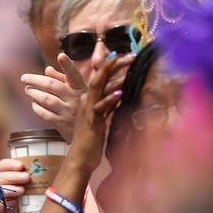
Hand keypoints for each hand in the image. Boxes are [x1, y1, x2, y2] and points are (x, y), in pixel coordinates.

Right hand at [0, 158, 30, 212]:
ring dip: (10, 188)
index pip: (2, 166)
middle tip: (26, 177)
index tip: (21, 165)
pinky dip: (5, 200)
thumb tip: (47, 169)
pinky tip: (15, 200)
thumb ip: (33, 180)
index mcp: (6, 177)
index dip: (10, 164)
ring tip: (23, 190)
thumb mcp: (32, 190)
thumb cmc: (30, 205)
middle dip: (13, 176)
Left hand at [21, 56, 86, 141]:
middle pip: (52, 86)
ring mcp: (68, 113)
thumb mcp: (77, 92)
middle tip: (24, 78)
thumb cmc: (80, 107)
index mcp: (81, 89)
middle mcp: (76, 100)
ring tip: (28, 89)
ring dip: (33, 93)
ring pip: (46, 99)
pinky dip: (36, 107)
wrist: (88, 134)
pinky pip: (44, 113)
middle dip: (35, 80)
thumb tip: (47, 69)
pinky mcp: (61, 124)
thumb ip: (63, 79)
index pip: (74, 75)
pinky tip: (34, 103)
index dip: (68, 65)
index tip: (61, 55)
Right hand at [67, 52, 134, 171]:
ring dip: (113, 75)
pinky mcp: (92, 121)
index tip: (127, 55)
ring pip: (99, 87)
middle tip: (132, 55)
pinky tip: (120, 93)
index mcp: (90, 99)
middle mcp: (87, 101)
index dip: (112, 65)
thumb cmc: (91, 140)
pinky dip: (110, 100)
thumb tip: (119, 95)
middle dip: (115, 64)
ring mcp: (89, 110)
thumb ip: (108, 105)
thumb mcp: (101, 119)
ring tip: (126, 63)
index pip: (100, 77)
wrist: (80, 158)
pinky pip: (101, 107)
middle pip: (100, 76)